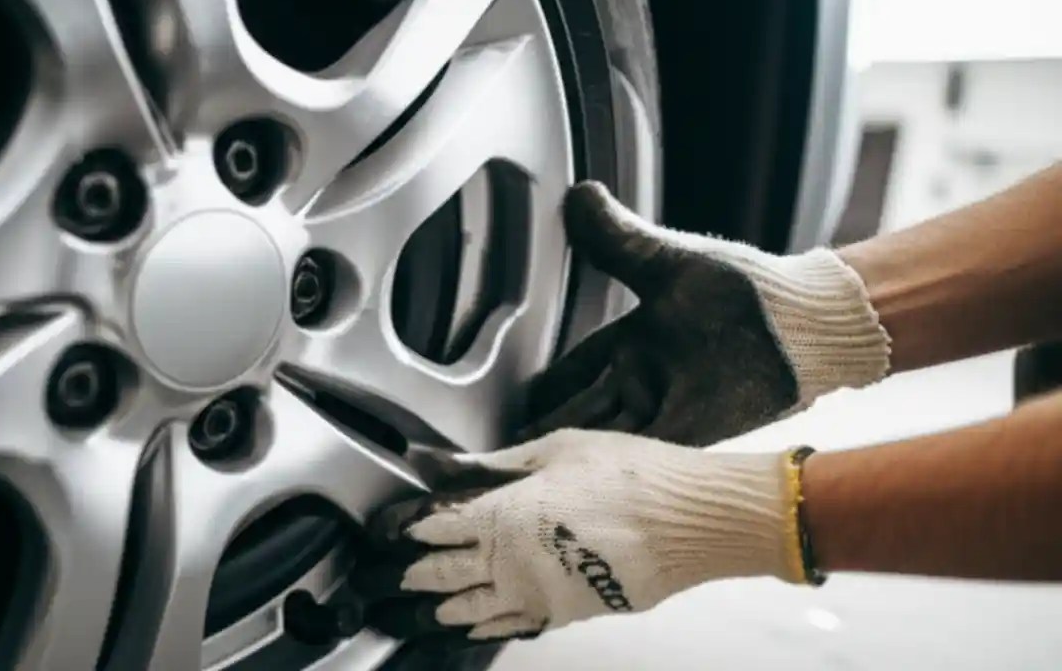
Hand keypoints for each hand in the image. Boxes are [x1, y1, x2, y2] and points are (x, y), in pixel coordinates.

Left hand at [355, 430, 800, 641]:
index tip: (395, 533)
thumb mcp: (558, 448)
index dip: (412, 530)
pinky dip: (489, 628)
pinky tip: (476, 630)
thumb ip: (500, 463)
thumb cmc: (632, 475)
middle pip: (446, 574)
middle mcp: (515, 562)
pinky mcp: (571, 611)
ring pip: (475, 609)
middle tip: (389, 582)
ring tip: (419, 614)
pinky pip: (516, 625)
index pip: (440, 526)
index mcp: (506, 515)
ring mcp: (541, 593)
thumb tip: (458, 464)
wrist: (690, 518)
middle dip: (413, 578)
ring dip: (442, 611)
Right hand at [523, 181, 890, 444]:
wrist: (806, 322)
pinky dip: (614, 468)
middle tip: (506, 457)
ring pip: (605, 438)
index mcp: (635, 342)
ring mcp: (668, 409)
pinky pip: (643, 454)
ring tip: (535, 479)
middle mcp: (645, 380)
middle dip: (546, 433)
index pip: (573, 371)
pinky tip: (584, 482)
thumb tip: (577, 194)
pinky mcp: (694, 434)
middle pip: (581, 413)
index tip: (514, 404)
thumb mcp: (668, 262)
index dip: (544, 389)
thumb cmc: (746, 290)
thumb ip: (617, 238)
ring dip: (573, 457)